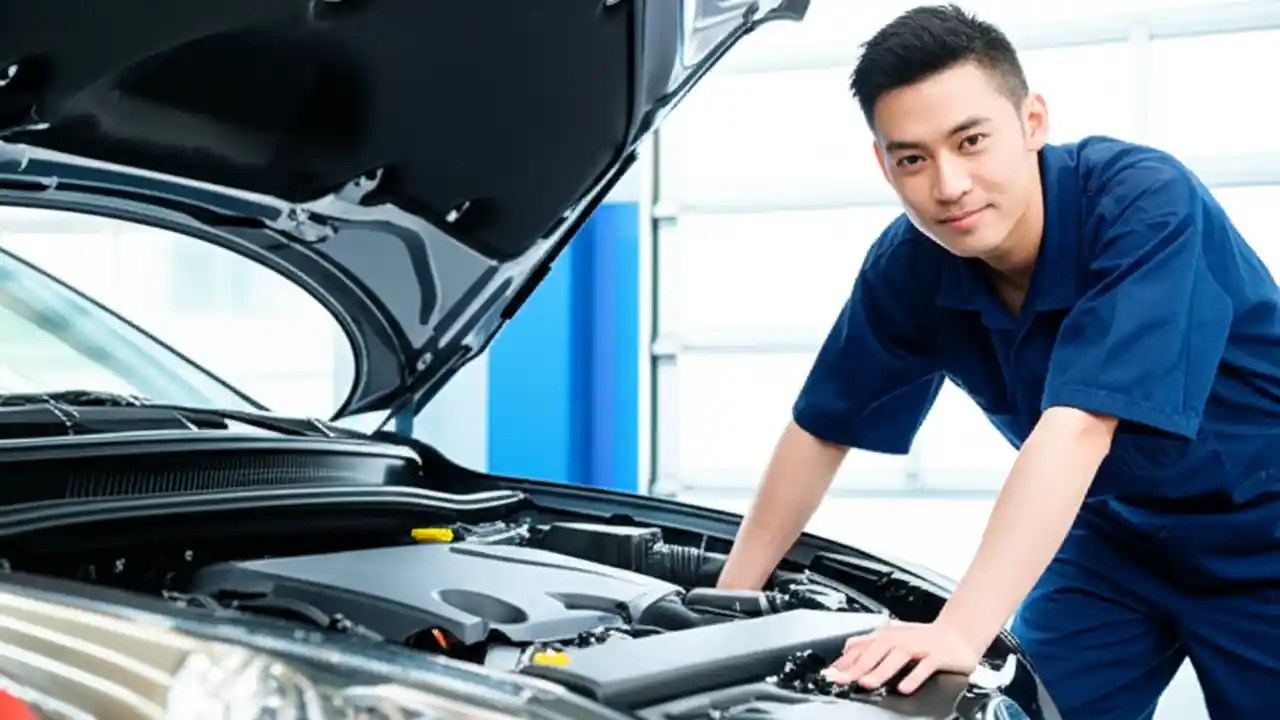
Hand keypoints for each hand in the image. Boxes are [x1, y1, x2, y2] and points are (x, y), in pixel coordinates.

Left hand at [822, 618, 980, 693]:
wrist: (958, 634)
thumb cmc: (923, 638)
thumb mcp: (894, 637)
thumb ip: (871, 643)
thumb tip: (846, 648)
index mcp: (888, 635)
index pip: (862, 647)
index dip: (845, 661)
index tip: (831, 674)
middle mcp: (901, 639)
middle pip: (876, 652)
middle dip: (858, 667)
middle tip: (842, 680)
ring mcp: (920, 647)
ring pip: (897, 658)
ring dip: (881, 671)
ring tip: (867, 683)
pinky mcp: (938, 656)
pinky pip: (925, 667)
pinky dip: (914, 677)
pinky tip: (904, 688)